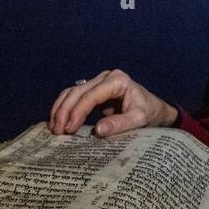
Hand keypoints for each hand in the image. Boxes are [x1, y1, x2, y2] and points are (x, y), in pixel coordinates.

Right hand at [47, 69, 177, 136]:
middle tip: (57, 131)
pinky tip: (57, 122)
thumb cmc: (149, 113)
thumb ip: (120, 124)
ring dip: (60, 110)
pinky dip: (63, 109)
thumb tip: (97, 131)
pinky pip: (73, 97)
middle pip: (77, 91)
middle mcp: (106, 77)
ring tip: (54, 129)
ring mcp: (98, 82)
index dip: (78, 111)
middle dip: (64, 111)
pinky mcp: (93, 90)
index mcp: (118, 80)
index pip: (92, 95)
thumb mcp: (139, 120)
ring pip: (71, 93)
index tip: (69, 128)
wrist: (154, 110)